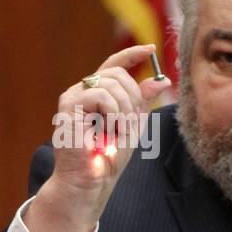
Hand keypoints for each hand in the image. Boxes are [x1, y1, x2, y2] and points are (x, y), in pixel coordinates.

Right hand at [27, 45, 170, 231]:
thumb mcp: (133, 126)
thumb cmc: (108, 158)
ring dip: (124, 110)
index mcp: (96, 94)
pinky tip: (109, 131)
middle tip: (128, 125)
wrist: (90, 182)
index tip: (151, 49)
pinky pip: (100, 95)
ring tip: (116, 132)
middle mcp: (82, 92)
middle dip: (132, 98)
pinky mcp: (68, 108)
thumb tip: (162, 80)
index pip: (113, 64)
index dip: (132, 54)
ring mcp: (73, 98)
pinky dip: (113, 114)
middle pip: (116, 73)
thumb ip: (143, 102)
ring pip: (110, 83)